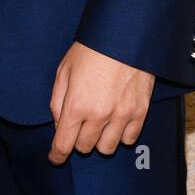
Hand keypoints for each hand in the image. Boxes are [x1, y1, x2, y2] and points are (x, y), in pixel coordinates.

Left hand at [48, 40, 155, 162]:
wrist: (124, 36)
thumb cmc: (91, 50)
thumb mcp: (64, 70)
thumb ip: (57, 100)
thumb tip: (58, 124)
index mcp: (76, 105)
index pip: (63, 144)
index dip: (57, 155)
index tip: (54, 158)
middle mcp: (98, 116)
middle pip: (84, 148)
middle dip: (77, 140)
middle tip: (78, 125)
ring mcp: (121, 116)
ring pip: (107, 148)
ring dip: (99, 140)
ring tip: (98, 123)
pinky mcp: (139, 112)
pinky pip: (129, 139)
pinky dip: (121, 135)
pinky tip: (116, 122)